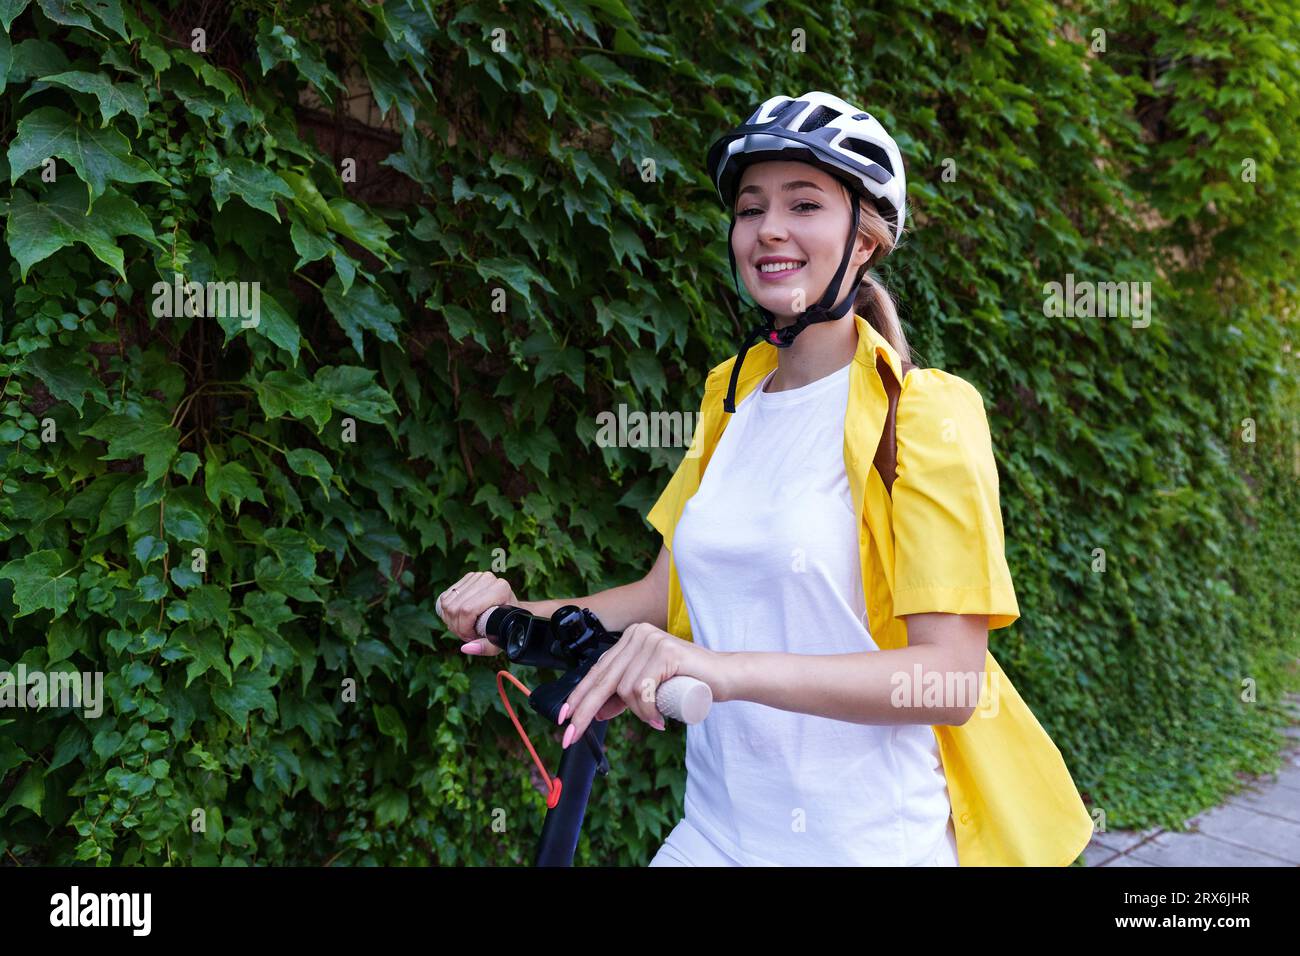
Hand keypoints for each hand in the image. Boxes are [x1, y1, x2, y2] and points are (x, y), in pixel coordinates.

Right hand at [436, 571, 515, 656]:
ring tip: (464, 628)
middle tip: (466, 635)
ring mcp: (477, 576)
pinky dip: (447, 612)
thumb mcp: (500, 640)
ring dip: (450, 620)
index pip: (467, 610)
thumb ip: (485, 647)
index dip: (463, 628)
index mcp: (500, 589)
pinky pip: (445, 597)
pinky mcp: (467, 578)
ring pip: (448, 603)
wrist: (512, 610)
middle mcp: (488, 579)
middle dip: (456, 627)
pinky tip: (458, 618)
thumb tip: (465, 648)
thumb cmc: (508, 626)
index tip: (470, 637)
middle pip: (456, 607)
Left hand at [557, 622, 717, 747]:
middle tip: (571, 735)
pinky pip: (642, 689)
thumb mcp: (648, 690)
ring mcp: (651, 640)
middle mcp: (638, 634)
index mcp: (631, 638)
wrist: (724, 677)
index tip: (564, 719)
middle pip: (604, 678)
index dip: (579, 696)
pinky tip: (660, 718)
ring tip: (657, 717)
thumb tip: (596, 711)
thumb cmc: (688, 683)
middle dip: (585, 710)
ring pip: (625, 689)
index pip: (598, 670)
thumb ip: (624, 695)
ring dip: (638, 713)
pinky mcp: (665, 652)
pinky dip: (647, 710)